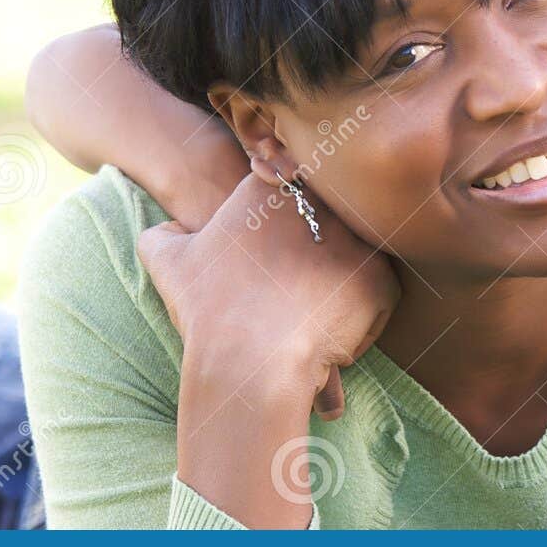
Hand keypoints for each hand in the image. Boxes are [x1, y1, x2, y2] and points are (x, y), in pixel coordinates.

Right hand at [138, 171, 398, 420]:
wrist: (248, 358)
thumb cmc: (209, 309)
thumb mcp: (170, 262)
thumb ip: (163, 236)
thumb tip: (167, 232)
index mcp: (274, 188)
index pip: (288, 196)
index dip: (279, 238)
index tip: (266, 269)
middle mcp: (324, 202)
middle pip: (326, 228)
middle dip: (313, 260)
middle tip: (287, 297)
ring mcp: (359, 238)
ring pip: (352, 263)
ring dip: (336, 291)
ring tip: (306, 325)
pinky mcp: (382, 277)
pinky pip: (376, 298)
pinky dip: (359, 322)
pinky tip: (328, 343)